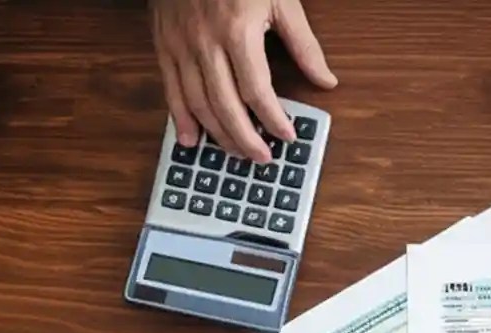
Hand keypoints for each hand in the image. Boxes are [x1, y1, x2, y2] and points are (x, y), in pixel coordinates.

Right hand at [150, 0, 337, 160]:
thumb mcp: (281, 1)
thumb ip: (304, 44)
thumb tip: (326, 81)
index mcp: (238, 31)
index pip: (257, 90)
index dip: (273, 118)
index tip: (287, 136)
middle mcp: (205, 42)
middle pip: (225, 104)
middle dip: (245, 138)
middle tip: (262, 159)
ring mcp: (180, 45)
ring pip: (197, 102)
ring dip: (217, 134)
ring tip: (236, 154)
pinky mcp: (163, 44)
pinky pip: (170, 89)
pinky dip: (179, 118)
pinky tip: (190, 140)